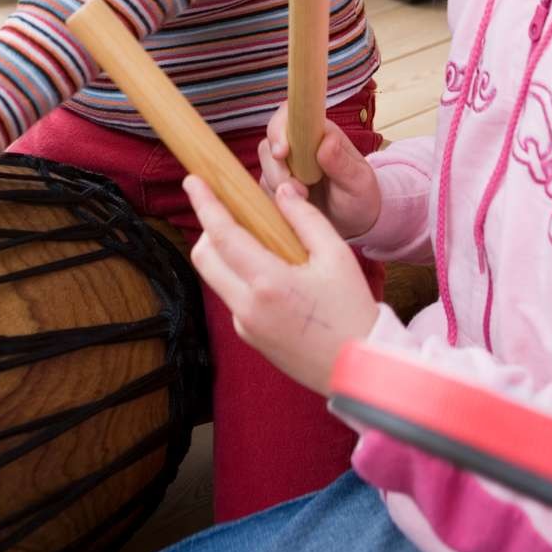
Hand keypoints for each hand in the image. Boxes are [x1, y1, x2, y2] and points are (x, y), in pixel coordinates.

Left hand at [185, 174, 377, 396]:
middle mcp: (247, 307)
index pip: (223, 236)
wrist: (359, 369)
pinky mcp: (249, 338)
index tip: (193, 181)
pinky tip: (270, 274)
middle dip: (208, 229)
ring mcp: (245, 326)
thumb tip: (281, 192)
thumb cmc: (351, 310)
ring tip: (258, 241)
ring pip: (215, 278)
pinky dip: (239, 277)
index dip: (204, 204)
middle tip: (230, 212)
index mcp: (268, 284)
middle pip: (204, 259)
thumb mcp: (336, 255)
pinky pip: (232, 298)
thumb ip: (305, 218)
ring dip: (224, 253)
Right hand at [258, 103, 381, 242]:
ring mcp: (285, 166)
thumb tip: (326, 141)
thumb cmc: (360, 196)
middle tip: (301, 191)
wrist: (356, 223)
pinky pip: (264, 189)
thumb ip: (342, 163)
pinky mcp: (277, 186)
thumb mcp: (358, 182)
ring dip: (279, 187)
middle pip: (269, 144)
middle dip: (278, 170)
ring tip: (305, 199)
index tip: (281, 153)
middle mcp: (297, 145)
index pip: (290, 114)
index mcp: (318, 133)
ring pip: (264, 168)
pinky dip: (276, 200)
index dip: (279, 128)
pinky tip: (296, 207)